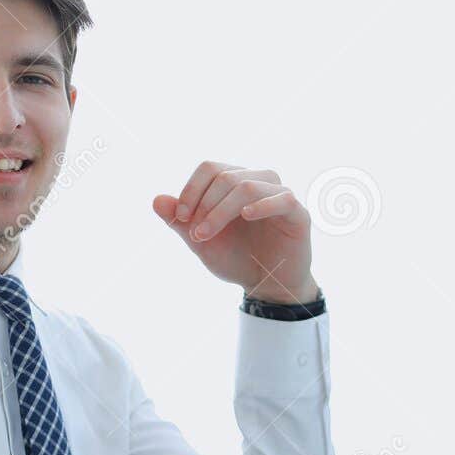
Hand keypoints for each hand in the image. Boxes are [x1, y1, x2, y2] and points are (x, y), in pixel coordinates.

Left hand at [152, 162, 318, 302]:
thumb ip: (180, 221)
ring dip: (221, 211)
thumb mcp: (201, 242)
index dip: (191, 189)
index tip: (180, 218)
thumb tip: (156, 200)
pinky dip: (262, 205)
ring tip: (208, 235)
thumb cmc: (235, 259)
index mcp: (235, 183)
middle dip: (204, 206)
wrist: (266, 286)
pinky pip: (282, 198)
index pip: (210, 168)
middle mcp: (258, 182)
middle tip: (195, 235)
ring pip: (247, 186)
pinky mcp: (298, 213)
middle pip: (225, 177)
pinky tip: (246, 216)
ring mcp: (280, 195)